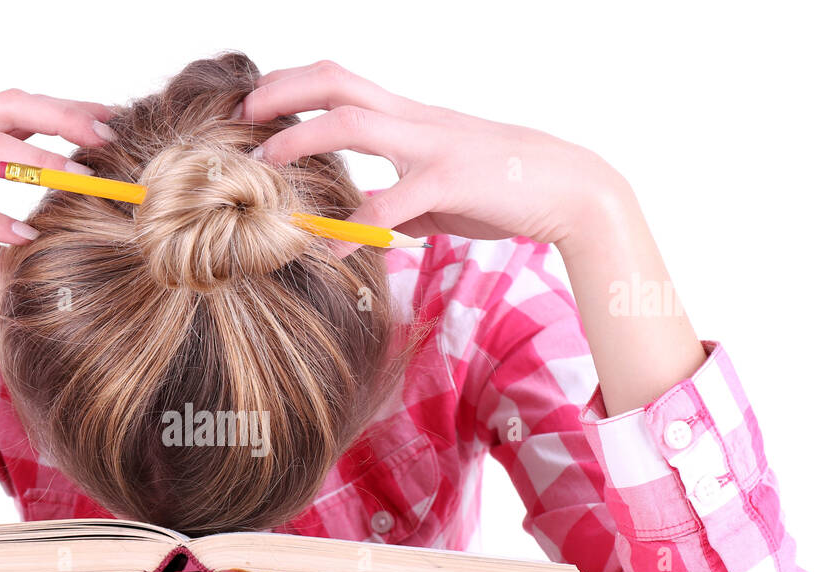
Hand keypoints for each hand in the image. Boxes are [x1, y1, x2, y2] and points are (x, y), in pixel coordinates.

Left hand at [237, 61, 629, 251]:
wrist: (573, 191)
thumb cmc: (506, 191)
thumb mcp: (442, 193)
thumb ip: (404, 202)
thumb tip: (374, 226)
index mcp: (411, 119)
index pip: (343, 82)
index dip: (294, 85)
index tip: (254, 104)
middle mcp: (416, 120)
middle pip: (338, 81)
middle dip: (283, 90)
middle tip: (240, 114)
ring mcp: (433, 144)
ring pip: (354, 122)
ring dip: (300, 139)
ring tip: (262, 165)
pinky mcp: (451, 180)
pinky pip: (390, 202)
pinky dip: (352, 225)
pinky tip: (326, 247)